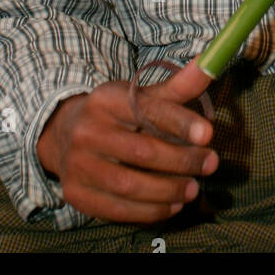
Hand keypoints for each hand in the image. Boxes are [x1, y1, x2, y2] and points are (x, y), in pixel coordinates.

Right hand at [36, 59, 217, 223]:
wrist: (63, 134)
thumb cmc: (115, 114)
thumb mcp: (140, 95)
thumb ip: (177, 87)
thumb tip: (209, 64)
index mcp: (105, 101)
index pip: (146, 111)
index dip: (179, 122)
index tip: (208, 133)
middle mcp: (87, 131)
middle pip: (142, 151)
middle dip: (182, 160)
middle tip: (211, 164)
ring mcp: (78, 165)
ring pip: (130, 185)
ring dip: (169, 190)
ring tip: (194, 189)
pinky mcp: (76, 194)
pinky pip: (117, 209)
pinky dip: (149, 211)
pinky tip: (172, 206)